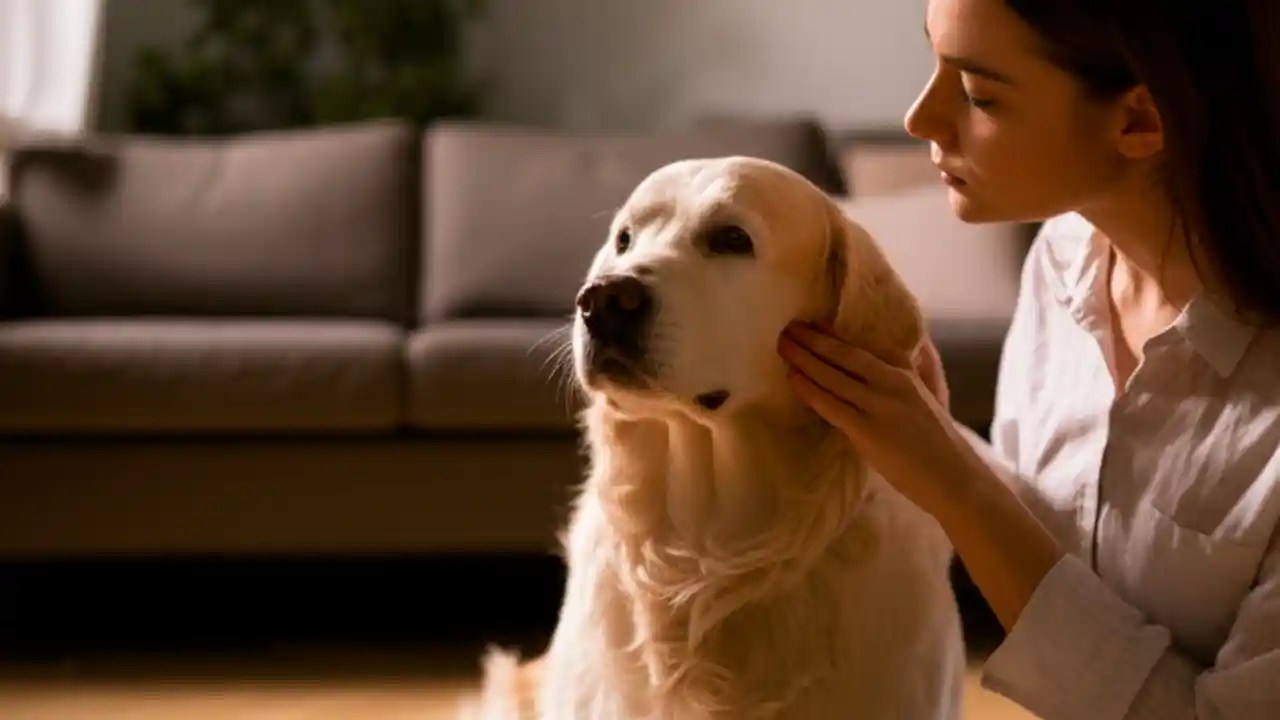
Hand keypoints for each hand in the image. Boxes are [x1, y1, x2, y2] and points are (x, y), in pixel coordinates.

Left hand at [776, 322, 970, 518]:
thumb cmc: (942, 441)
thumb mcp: (936, 393)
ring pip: (832, 375)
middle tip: (789, 327)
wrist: (954, 477)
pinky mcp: (867, 430)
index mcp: (907, 372)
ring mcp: (879, 405)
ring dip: (804, 358)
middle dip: (814, 339)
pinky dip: (809, 388)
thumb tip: (919, 343)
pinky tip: (792, 378)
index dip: (837, 334)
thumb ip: (925, 366)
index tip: (815, 322)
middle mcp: (892, 381)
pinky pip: (830, 404)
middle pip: (844, 354)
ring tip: (783, 345)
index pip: (866, 347)